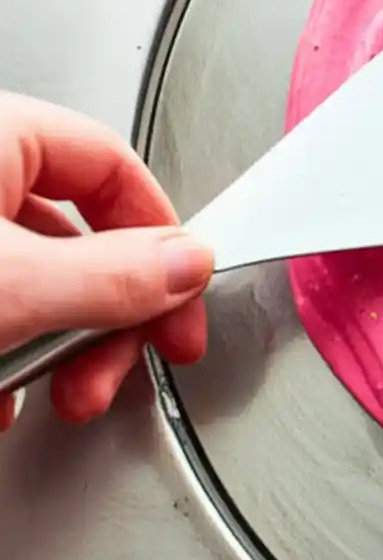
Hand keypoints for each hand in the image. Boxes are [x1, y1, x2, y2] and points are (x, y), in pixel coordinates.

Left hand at [0, 92, 212, 429]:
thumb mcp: (11, 286)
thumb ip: (112, 276)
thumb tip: (187, 264)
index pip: (111, 163)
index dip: (158, 232)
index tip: (179, 296)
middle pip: (76, 235)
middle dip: (104, 320)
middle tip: (117, 369)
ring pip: (31, 282)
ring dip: (55, 351)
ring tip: (48, 397)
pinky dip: (2, 355)